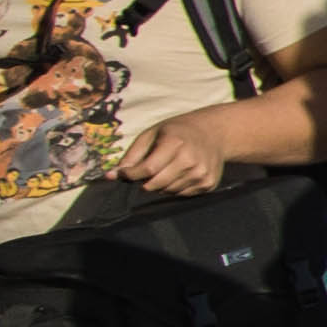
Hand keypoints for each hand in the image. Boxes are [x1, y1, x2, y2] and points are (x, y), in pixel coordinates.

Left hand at [117, 105, 254, 199]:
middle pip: (156, 184)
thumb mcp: (153, 134)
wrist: (215, 133)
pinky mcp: (208, 183)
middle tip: (147, 172)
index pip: (147, 169)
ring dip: (160, 185)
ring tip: (167, 170)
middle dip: (145, 182)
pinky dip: (175, 188)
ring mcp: (201, 173)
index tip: (124, 174)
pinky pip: (182, 194)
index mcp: (175, 143)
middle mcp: (190, 160)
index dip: (131, 175)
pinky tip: (180, 174)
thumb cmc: (178, 131)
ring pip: (168, 192)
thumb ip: (132, 155)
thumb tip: (111, 175)